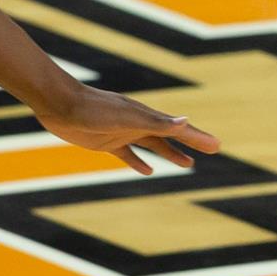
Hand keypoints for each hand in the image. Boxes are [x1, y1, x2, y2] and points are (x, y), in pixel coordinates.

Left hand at [35, 83, 221, 172]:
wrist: (59, 104)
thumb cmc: (93, 109)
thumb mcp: (127, 117)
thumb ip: (156, 122)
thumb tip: (185, 122)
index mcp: (147, 118)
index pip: (180, 129)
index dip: (199, 138)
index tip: (217, 145)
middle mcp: (139, 124)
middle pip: (172, 136)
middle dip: (192, 143)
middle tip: (213, 150)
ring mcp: (124, 133)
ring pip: (154, 146)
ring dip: (170, 154)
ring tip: (188, 164)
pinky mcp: (107, 143)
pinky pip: (129, 155)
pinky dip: (139, 163)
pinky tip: (147, 171)